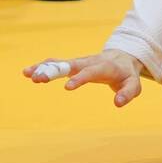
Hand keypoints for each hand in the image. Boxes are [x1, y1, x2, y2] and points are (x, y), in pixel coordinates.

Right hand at [23, 49, 143, 107]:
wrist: (122, 58)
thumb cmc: (127, 74)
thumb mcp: (133, 84)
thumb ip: (127, 93)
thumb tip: (118, 103)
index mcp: (104, 67)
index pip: (91, 72)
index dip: (80, 78)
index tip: (67, 87)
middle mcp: (89, 62)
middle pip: (70, 65)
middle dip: (55, 71)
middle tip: (39, 78)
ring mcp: (79, 62)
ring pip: (60, 63)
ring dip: (44, 68)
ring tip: (28, 74)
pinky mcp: (72, 64)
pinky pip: (56, 64)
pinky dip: (43, 66)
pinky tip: (28, 72)